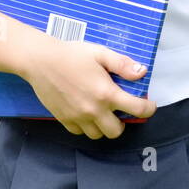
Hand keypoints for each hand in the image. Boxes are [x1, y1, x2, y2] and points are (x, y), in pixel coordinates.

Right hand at [20, 36, 156, 138]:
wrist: (40, 61)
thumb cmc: (71, 54)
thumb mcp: (100, 53)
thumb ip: (122, 64)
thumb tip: (142, 72)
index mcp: (106, 93)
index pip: (137, 109)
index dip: (148, 109)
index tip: (148, 105)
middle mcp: (93, 110)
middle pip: (116, 131)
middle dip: (123, 123)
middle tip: (120, 110)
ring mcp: (78, 117)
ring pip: (98, 135)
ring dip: (104, 126)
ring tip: (102, 112)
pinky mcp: (64, 119)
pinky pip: (80, 132)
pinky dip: (86, 126)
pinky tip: (86, 113)